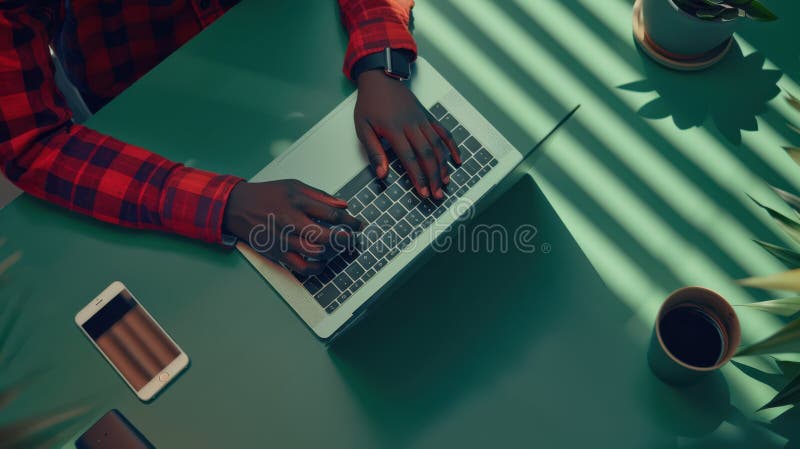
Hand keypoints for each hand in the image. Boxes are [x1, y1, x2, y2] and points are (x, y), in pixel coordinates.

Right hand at [223, 180, 361, 274]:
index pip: (331, 213)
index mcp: (297, 202)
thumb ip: (320, 195)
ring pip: (316, 252)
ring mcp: (284, 239)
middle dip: (346, 239)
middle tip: (354, 239)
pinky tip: (324, 262)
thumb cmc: (266, 195)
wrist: (237, 207)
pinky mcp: (278, 253)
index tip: (358, 225)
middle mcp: (291, 221)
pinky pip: (302, 267)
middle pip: (326, 235)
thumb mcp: (294, 186)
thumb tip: (343, 204)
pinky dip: (317, 268)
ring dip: (334, 252)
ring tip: (340, 248)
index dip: (350, 221)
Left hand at [354, 70, 460, 199]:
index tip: (423, 192)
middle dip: (434, 176)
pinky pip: (443, 132)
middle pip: (427, 154)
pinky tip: (457, 160)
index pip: (409, 158)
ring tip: (446, 183)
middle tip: (437, 194)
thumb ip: (374, 151)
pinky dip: (452, 147)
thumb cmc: (370, 104)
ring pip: (438, 145)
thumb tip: (382, 174)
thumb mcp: (363, 128)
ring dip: (443, 166)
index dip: (418, 176)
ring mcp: (422, 120)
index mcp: (394, 129)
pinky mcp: (428, 116)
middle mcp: (412, 125)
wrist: (380, 78)